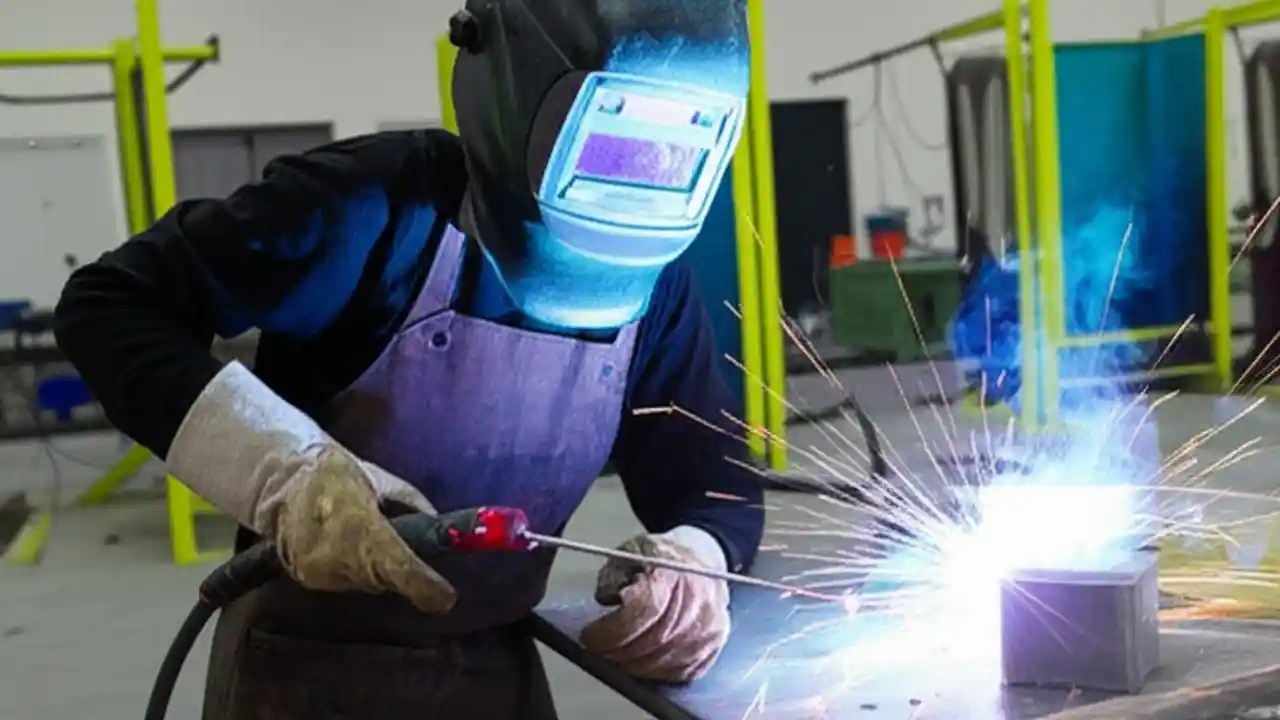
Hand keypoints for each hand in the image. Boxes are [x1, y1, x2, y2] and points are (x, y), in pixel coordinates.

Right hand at [164, 362, 454, 613]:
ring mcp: (316, 570)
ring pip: (367, 585)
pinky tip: (355, 554)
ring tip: (376, 547)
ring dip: (381, 573)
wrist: (280, 481)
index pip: (392, 561)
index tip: (445, 598)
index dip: (420, 582)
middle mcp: (332, 552)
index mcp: (355, 521)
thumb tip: (441, 528)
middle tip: (420, 567)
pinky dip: (359, 573)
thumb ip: (412, 503)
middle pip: (383, 578)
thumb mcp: (380, 480)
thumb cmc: (337, 474)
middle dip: (406, 575)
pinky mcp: (306, 580)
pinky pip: (347, 585)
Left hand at [580, 529, 730, 682]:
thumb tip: (605, 599)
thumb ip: (613, 574)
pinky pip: (681, 671)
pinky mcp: (714, 645)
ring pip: (666, 660)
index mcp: (676, 571)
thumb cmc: (663, 557)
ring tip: (613, 657)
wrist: (701, 560)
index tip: (590, 636)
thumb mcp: (630, 550)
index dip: (613, 629)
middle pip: (654, 639)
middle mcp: (699, 600)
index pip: (645, 608)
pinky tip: (638, 663)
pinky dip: (655, 673)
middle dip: (617, 651)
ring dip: (633, 666)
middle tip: (596, 650)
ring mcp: (710, 626)